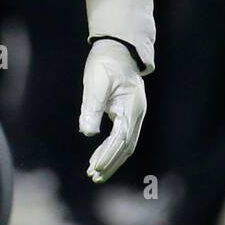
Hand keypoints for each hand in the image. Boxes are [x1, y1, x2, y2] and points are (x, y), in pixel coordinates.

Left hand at [79, 39, 146, 182]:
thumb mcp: (95, 83)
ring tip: (94, 172)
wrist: (117, 47)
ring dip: (111, 158)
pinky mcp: (128, 112)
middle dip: (110, 162)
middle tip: (94, 176)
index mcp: (132, 107)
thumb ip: (92, 107)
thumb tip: (87, 132)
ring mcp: (134, 114)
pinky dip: (111, 148)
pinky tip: (99, 156)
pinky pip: (122, 136)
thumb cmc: (105, 62)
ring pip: (125, 144)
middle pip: (126, 147)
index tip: (95, 167)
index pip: (121, 139)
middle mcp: (136, 113)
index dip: (108, 154)